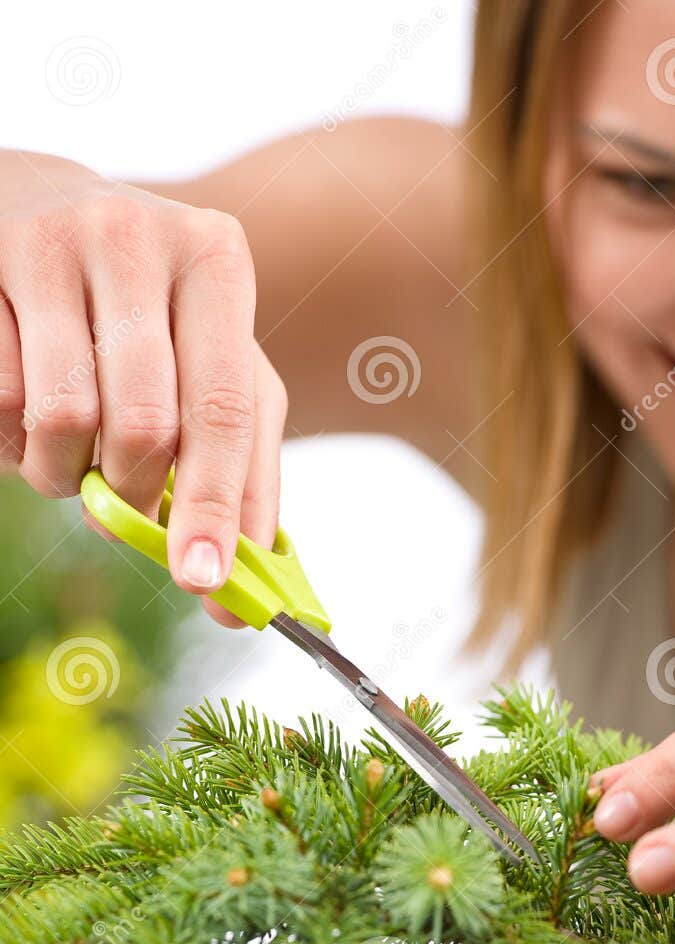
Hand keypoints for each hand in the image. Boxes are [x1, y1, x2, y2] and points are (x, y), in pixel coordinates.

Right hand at [0, 150, 287, 624]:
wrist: (43, 204)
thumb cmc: (151, 315)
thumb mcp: (219, 373)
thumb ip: (244, 479)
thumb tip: (240, 600)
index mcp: (215, 259)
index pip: (223, 407)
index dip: (214, 505)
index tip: (202, 580)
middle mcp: (135, 235)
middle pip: (142, 422)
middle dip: (132, 494)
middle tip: (123, 509)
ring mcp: (48, 239)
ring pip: (60, 418)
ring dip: (64, 474)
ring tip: (70, 456)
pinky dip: (10, 438)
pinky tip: (25, 413)